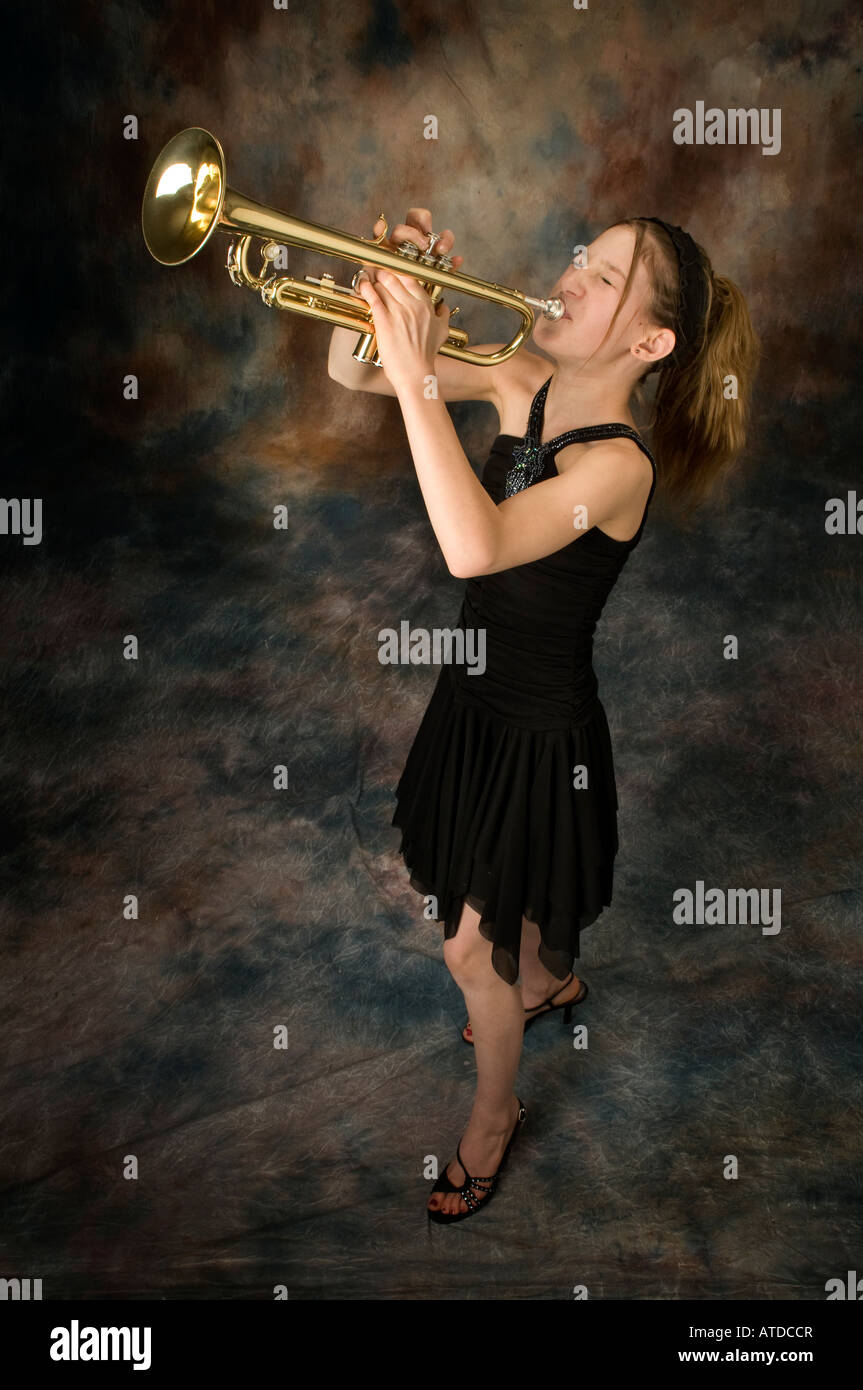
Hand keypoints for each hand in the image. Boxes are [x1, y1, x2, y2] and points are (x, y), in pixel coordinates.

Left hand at [353, 208, 462, 389]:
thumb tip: (443, 307)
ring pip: (383, 285)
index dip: (398, 271)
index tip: (391, 269)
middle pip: (395, 277)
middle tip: (375, 268)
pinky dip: (366, 288)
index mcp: (426, 305)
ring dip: (373, 279)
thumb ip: (443, 316)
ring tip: (367, 275)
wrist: (415, 374)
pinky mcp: (384, 321)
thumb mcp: (441, 333)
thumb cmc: (426, 356)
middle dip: (383, 272)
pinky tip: (361, 284)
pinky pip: (373, 297)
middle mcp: (413, 305)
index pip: (411, 278)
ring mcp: (398, 312)